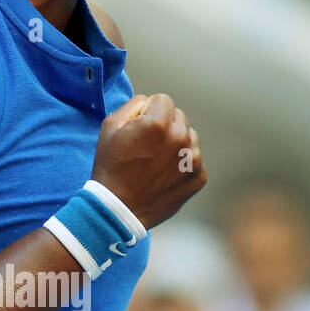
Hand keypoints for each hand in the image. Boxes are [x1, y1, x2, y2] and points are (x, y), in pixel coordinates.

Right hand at [91, 93, 205, 229]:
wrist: (118, 210)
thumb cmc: (111, 168)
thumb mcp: (110, 127)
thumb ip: (134, 105)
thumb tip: (149, 103)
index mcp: (158, 123)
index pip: (163, 100)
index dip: (148, 112)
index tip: (139, 129)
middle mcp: (180, 138)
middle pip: (178, 117)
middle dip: (164, 126)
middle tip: (147, 147)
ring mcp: (192, 160)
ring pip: (189, 137)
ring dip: (176, 144)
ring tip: (156, 162)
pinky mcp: (198, 178)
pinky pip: (194, 160)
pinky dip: (182, 165)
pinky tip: (164, 175)